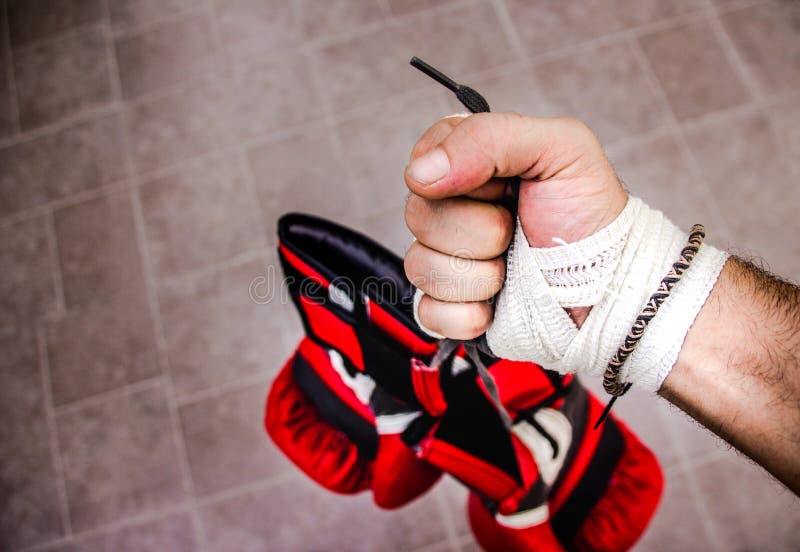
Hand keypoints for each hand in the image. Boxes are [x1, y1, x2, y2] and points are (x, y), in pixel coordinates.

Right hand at [404, 113, 626, 338]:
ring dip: (478, 275)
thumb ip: (488, 138)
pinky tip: (498, 304)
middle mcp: (453, 210)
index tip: (504, 188)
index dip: (461, 178)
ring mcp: (448, 260)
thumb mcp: (560, 148)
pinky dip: (468, 313)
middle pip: (418, 216)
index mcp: (470, 164)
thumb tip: (420, 172)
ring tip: (513, 270)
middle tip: (516, 230)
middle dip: (479, 230)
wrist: (610, 288)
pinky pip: (428, 311)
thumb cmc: (590, 215)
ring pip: (420, 267)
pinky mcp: (450, 305)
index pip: (424, 162)